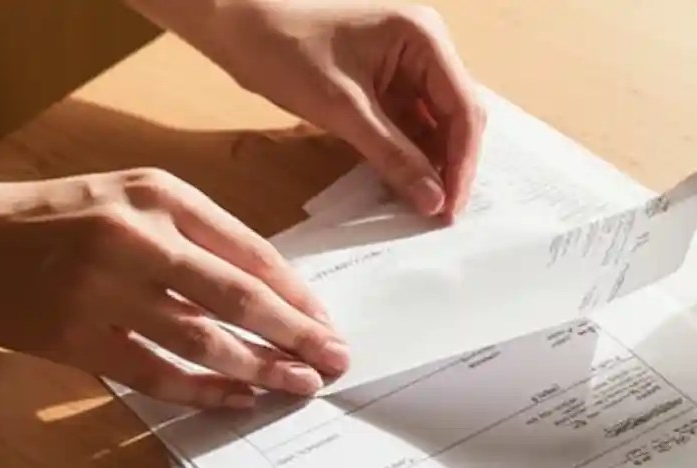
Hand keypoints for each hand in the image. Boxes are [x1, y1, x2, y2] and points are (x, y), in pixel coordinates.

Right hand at [0, 169, 348, 408]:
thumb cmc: (64, 216)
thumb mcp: (135, 199)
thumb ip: (200, 235)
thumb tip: (274, 293)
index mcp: (161, 197)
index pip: (251, 251)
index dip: (297, 295)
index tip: (328, 322)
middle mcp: (137, 239)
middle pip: (238, 297)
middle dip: (297, 334)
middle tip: (335, 360)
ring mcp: (103, 292)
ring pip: (203, 341)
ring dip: (260, 369)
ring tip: (299, 385)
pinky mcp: (75, 338)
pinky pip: (156, 374)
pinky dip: (204, 391)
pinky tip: (240, 399)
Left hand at [131, 0, 485, 221]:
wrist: (233, 24)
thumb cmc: (284, 47)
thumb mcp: (342, 108)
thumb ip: (393, 155)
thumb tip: (433, 201)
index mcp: (424, 38)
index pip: (463, 108)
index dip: (462, 163)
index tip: (452, 208)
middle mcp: (425, 47)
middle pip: (456, 117)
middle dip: (450, 165)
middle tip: (441, 214)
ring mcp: (406, 64)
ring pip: (434, 125)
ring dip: (429, 164)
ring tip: (421, 206)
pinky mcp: (385, 82)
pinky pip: (408, 125)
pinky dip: (406, 155)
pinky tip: (401, 185)